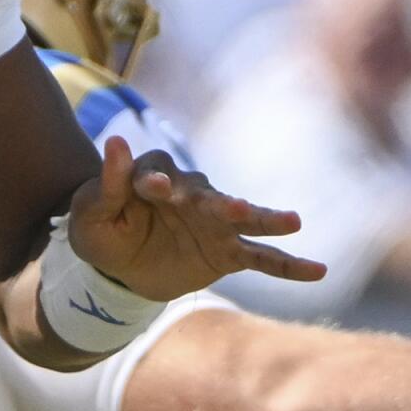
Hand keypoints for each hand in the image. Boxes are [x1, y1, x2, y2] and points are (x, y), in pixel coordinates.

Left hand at [65, 137, 325, 301]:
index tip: (153, 188)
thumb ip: (107, 182)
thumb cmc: (99, 231)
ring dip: (266, 219)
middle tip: (233, 207)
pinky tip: (318, 270)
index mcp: (154, 176)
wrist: (117, 268)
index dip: (155, 181)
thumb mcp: (91, 211)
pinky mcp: (227, 252)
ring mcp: (214, 223)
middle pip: (209, 196)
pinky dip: (288, 265)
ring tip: (294, 222)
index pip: (157, 175)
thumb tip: (116, 140)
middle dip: (221, 203)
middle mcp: (191, 194)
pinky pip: (262, 258)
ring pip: (245, 220)